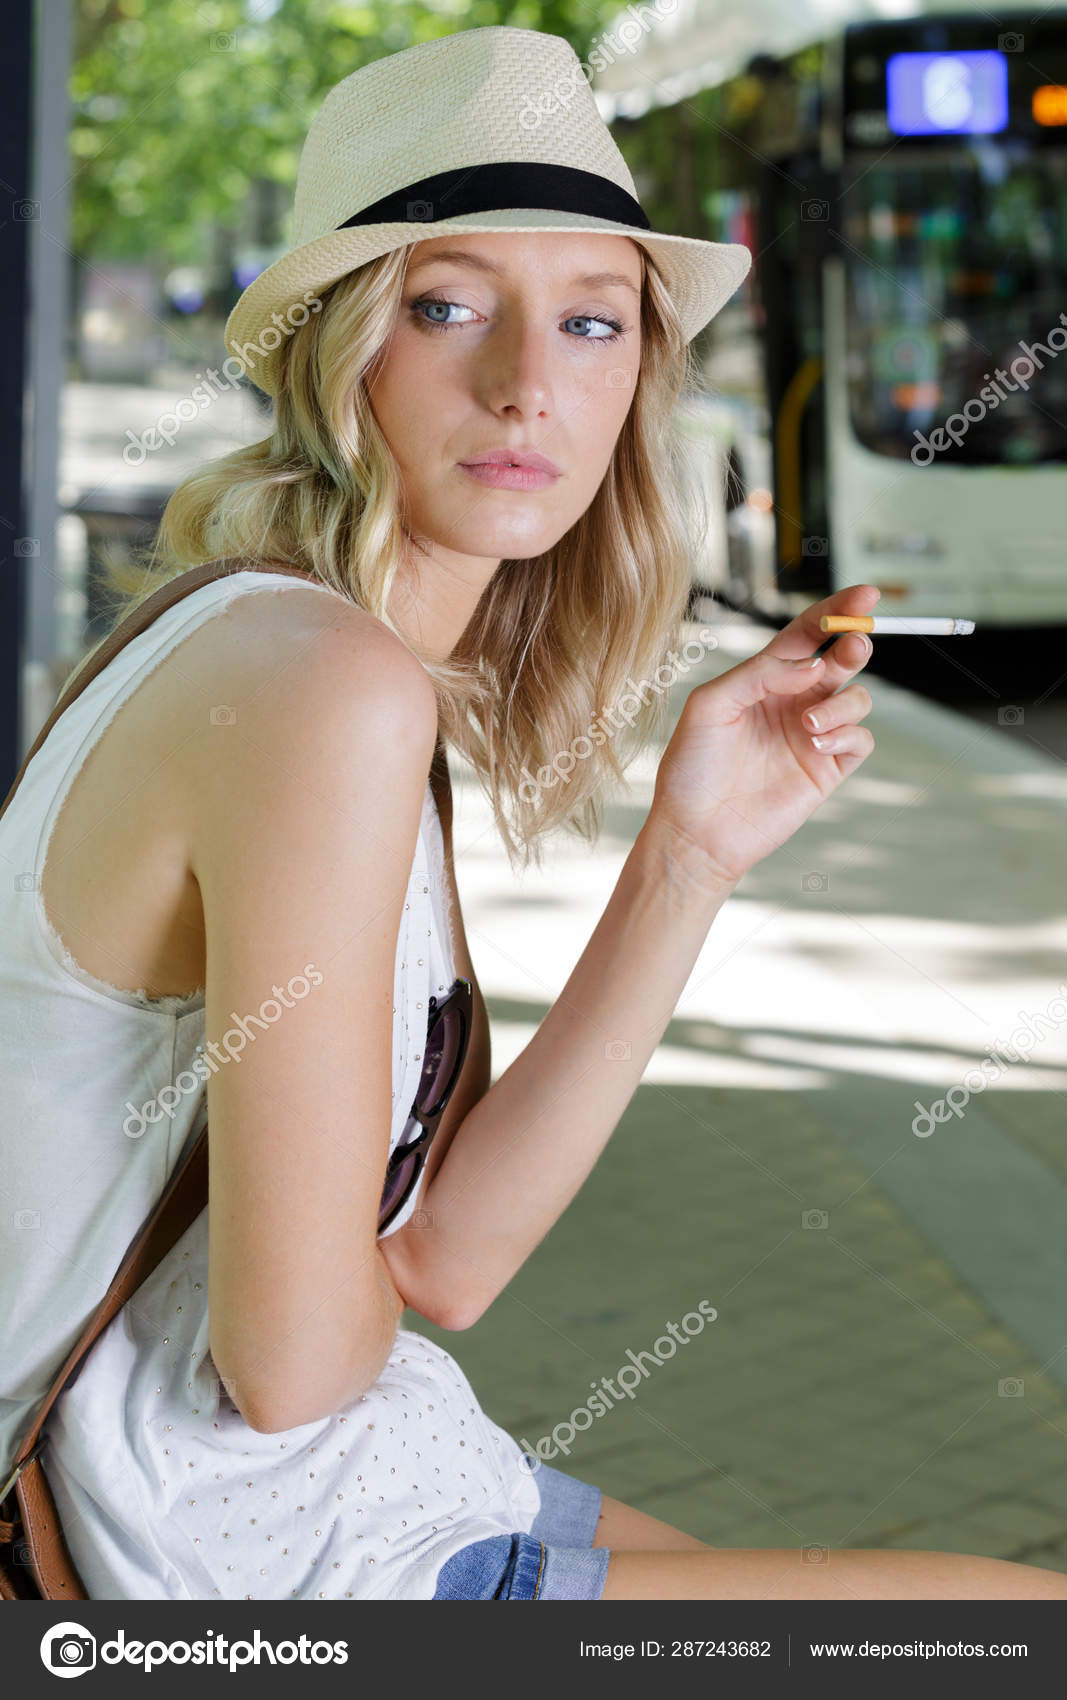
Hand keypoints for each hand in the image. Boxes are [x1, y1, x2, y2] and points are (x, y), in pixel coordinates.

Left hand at [648, 584, 878, 888]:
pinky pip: (860, 740)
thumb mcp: (710, 705)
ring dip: (841, 703)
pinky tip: (816, 745)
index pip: (806, 634)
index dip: (836, 610)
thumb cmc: (691, 767)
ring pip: (856, 698)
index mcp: (763, 679)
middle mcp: (792, 701)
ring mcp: (813, 735)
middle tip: (852, 647)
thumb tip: (812, 664)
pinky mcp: (827, 770)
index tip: (865, 595)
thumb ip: (759, 674)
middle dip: (853, 646)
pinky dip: (847, 735)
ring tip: (808, 725)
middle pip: (840, 659)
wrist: (695, 831)